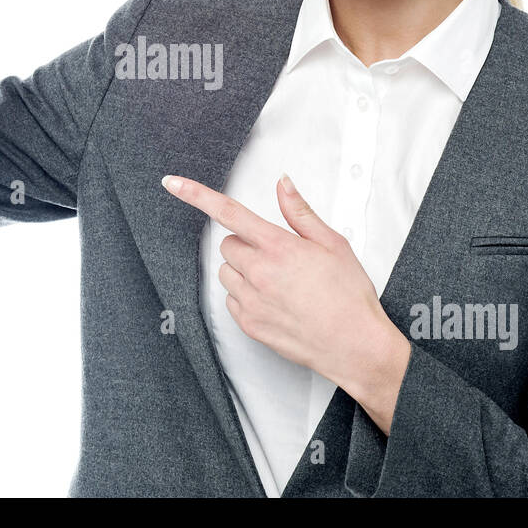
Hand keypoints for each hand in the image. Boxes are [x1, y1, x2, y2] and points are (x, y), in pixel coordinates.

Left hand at [160, 171, 404, 391]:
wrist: (355, 344)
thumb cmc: (349, 295)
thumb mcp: (332, 244)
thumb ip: (299, 212)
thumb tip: (282, 184)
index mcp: (278, 246)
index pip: (228, 212)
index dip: (196, 195)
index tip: (172, 183)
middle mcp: (259, 272)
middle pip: (227, 244)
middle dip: (246, 245)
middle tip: (276, 256)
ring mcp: (251, 300)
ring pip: (226, 272)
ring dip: (243, 270)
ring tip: (278, 281)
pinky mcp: (248, 324)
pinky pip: (231, 299)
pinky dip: (246, 296)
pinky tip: (274, 301)